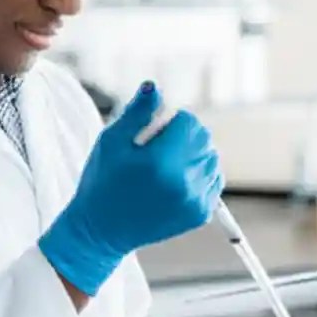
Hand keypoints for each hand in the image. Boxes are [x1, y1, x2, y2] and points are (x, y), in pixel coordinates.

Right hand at [39, 81, 222, 294]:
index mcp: (161, 162)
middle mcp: (183, 182)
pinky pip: (214, 179)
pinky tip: (175, 181)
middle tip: (158, 150)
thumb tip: (154, 86)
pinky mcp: (200, 213)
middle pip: (204, 138)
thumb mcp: (111, 142)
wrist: (102, 230)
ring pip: (211, 157)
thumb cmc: (102, 182)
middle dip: (184, 136)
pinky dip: (200, 175)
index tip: (151, 135)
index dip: (170, 122)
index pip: (189, 122)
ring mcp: (194, 200)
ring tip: (165, 167)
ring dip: (193, 155)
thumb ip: (136, 113)